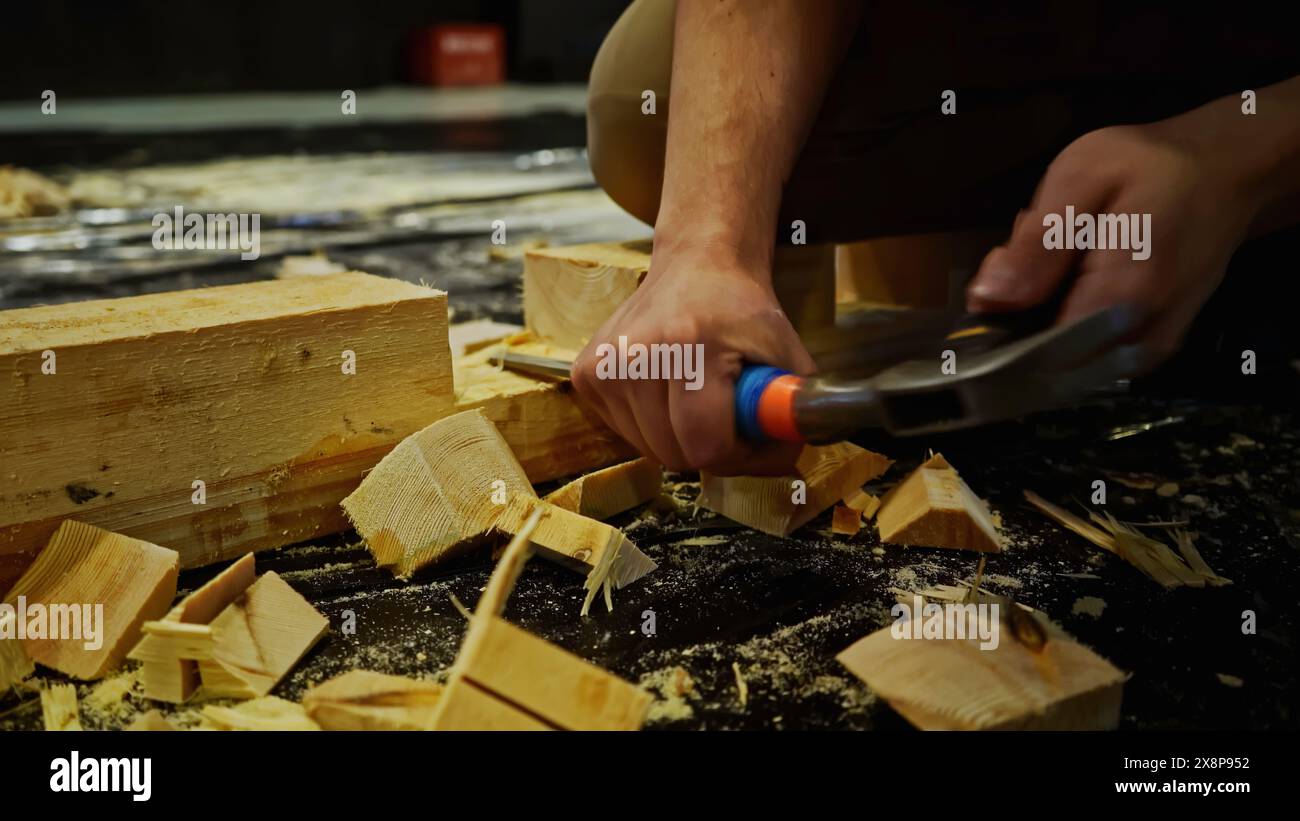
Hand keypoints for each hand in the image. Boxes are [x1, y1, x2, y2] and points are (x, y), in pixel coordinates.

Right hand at [571, 241, 815, 475]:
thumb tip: (785, 465)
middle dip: (711, 448)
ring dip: (681, 438)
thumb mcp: (786, 352)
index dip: (737, 453)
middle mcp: (635, 354)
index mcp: (687, 344)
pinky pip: (627, 433)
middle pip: (675, 454)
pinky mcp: (587, 374)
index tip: (751, 434)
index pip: (705, 444)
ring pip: (650, 449)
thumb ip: (790, 412)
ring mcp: (603, 365)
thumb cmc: (742, 309)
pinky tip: (668, 390)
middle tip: (730, 420)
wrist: (696, 264)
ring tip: (699, 399)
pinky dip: (654, 425)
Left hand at [966, 120, 1259, 365]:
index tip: (1007, 272)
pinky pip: (1090, 352)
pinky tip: (1080, 275)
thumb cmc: (1154, 166)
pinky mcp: (1153, 347)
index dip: (1003, 321)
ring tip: (1065, 257)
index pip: (1033, 351)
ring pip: (1066, 357)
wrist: (1225, 170)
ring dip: (1046, 313)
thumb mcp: (1081, 179)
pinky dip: (1070, 319)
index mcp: (1121, 296)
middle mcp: (1139, 335)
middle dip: (1023, 313)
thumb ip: (1036, 245)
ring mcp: (1150, 348)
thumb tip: (987, 300)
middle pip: (1045, 356)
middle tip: (1039, 253)